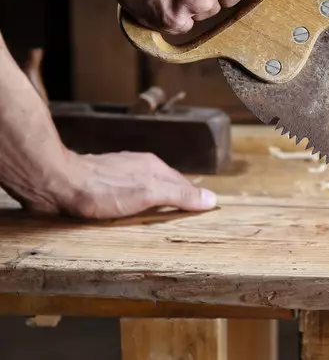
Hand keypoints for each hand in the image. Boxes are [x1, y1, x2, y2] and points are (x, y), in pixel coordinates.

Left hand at [3, 151, 216, 219]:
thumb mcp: (148, 193)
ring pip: (144, 191)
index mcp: (154, 167)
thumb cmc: (102, 189)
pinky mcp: (99, 186)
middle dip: (174, 202)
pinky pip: (125, 197)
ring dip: (152, 205)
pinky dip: (132, 208)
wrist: (56, 184)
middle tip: (184, 222)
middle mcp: (138, 168)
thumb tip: (211, 198)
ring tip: (158, 223)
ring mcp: (118, 175)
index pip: (183, 184)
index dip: (192, 199)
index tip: (202, 215)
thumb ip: (179, 195)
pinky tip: (127, 218)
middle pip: (164, 186)